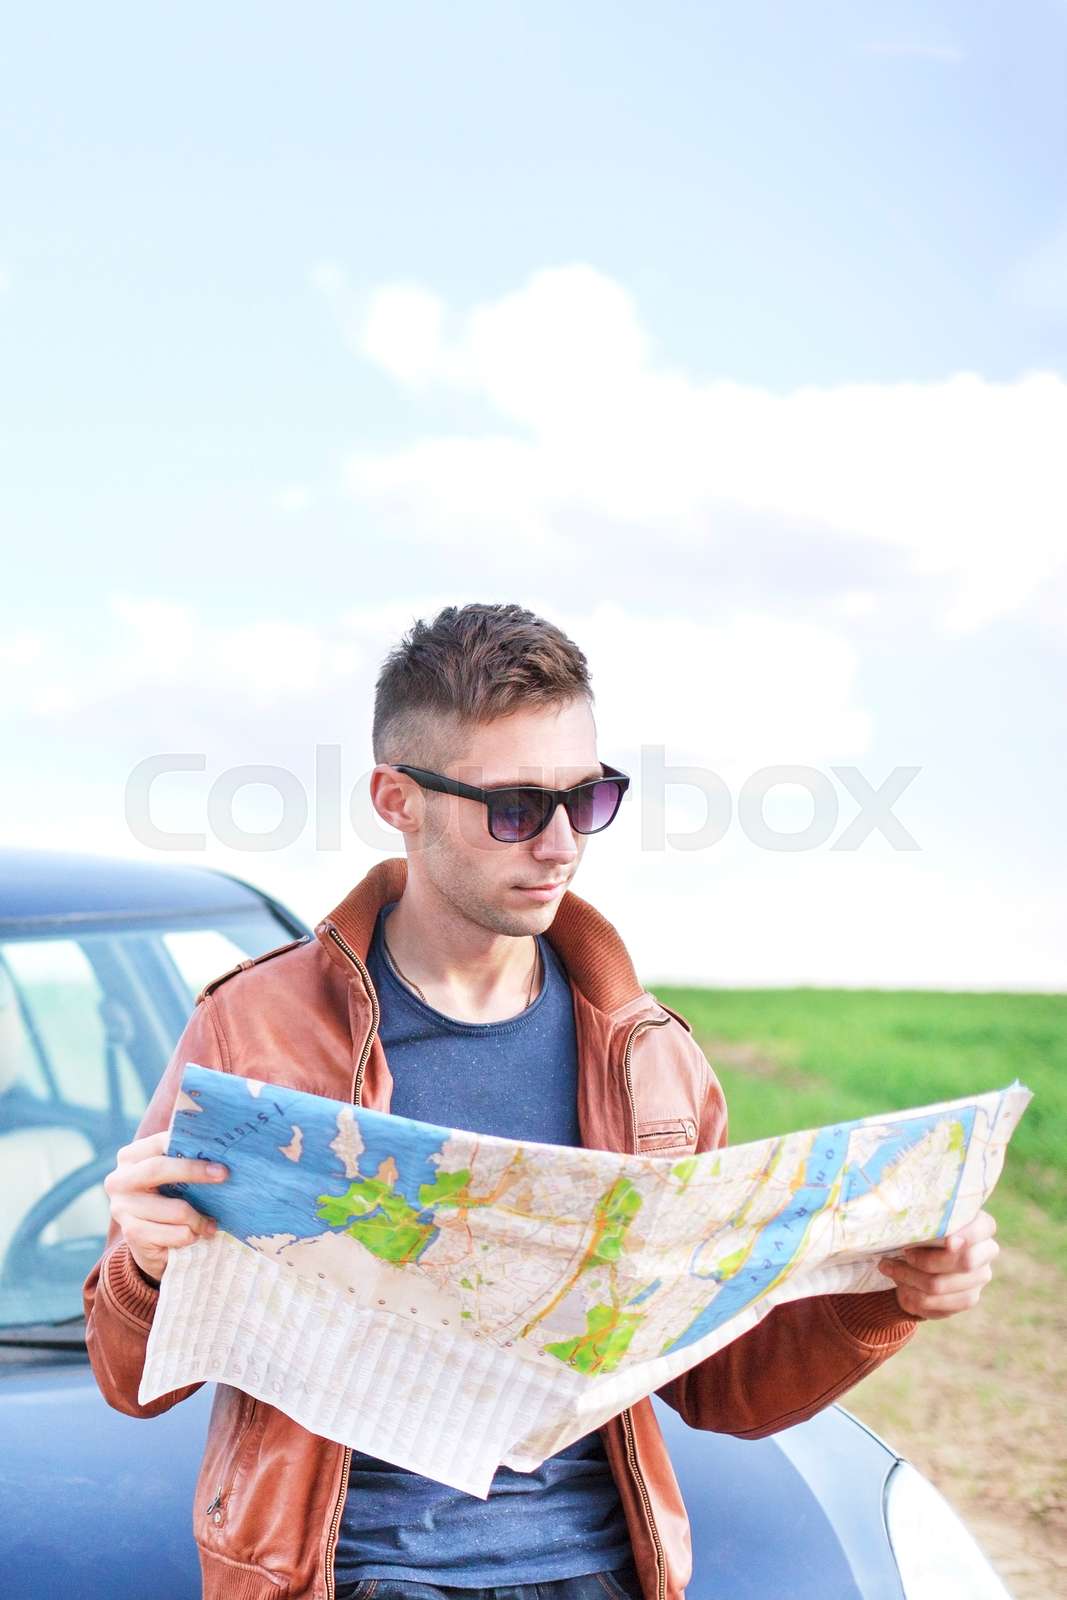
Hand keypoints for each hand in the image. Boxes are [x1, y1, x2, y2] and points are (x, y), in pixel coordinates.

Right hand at [104, 1130, 227, 1283]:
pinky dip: (191, 1235)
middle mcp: (119, 1179)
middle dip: (194, 1171)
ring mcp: (122, 1207)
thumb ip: (185, 1159)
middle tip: (224, 1175)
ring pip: (176, 1209)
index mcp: (130, 1157)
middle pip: (158, 1168)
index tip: (217, 1151)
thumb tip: (220, 1150)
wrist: (148, 1244)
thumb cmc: (167, 1200)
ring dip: (200, 1218)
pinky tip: (194, 1235)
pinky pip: (177, 1233)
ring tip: (211, 1224)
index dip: (189, 1144)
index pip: (160, 1142)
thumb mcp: (172, 1176)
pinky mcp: (132, 1233)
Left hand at [878, 1211, 998, 1319]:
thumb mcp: (923, 1222)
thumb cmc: (920, 1231)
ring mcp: (979, 1278)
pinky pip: (937, 1303)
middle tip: (904, 1253)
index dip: (968, 1236)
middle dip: (927, 1260)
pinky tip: (902, 1285)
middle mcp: (986, 1252)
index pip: (984, 1228)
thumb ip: (926, 1222)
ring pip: (941, 1284)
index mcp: (981, 1226)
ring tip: (888, 1267)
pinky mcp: (968, 1299)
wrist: (918, 1261)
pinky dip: (913, 1294)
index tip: (948, 1241)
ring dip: (909, 1277)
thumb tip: (914, 1229)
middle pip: (964, 1262)